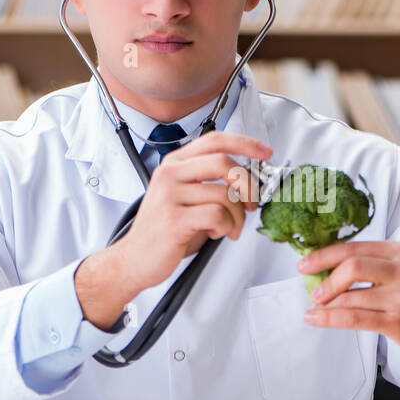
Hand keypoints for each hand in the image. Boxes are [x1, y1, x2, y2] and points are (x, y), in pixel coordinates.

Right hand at [116, 131, 270, 291]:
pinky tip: (216, 233)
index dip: (245, 144)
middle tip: (251, 204)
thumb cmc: (164, 230)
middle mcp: (170, 175)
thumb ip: (210, 183)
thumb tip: (249, 181)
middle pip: (224, 163)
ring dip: (238, 216)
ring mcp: (170, 195)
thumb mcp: (185, 198)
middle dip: (248, 185)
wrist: (135, 258)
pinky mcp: (174, 218)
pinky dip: (226, 227)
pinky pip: (217, 215)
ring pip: (224, 194)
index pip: (214, 141)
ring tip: (230, 228)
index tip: (264, 153)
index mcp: (174, 164)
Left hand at [298, 240, 399, 355]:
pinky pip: (355, 318)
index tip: (306, 264)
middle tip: (314, 290)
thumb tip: (330, 269)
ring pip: (351, 296)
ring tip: (314, 308)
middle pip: (353, 267)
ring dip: (326, 303)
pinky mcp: (397, 322)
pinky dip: (330, 318)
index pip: (355, 248)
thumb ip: (375, 264)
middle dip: (326, 278)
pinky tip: (316, 318)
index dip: (325, 255)